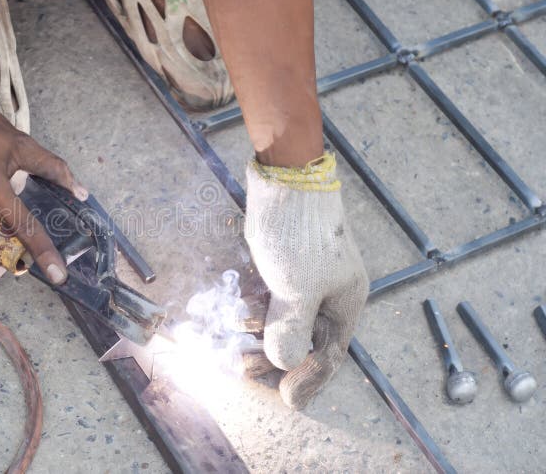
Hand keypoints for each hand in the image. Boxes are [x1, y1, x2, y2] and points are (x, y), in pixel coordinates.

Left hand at [245, 153, 368, 409]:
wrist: (285, 176)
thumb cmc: (298, 234)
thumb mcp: (296, 289)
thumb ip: (291, 330)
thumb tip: (284, 365)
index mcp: (344, 302)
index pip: (329, 354)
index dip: (308, 380)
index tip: (286, 401)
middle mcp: (328, 292)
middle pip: (303, 339)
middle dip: (274, 358)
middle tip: (245, 372)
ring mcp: (305, 275)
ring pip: (282, 318)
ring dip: (259, 334)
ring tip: (234, 347)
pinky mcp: (284, 261)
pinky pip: (269, 296)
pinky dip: (254, 309)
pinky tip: (235, 312)